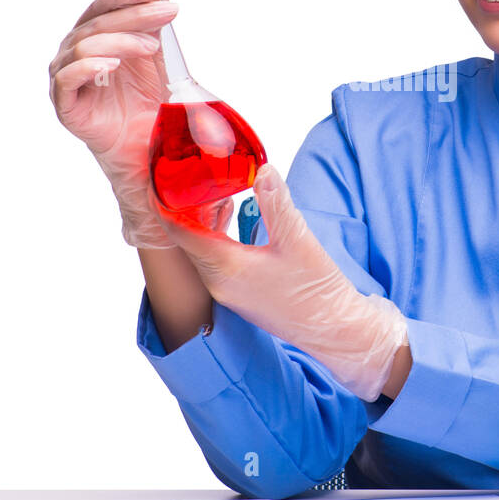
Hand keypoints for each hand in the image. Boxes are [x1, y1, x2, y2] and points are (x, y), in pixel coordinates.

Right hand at [49, 0, 228, 246]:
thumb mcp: (156, 54)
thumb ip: (154, 18)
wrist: (147, 149)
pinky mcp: (66, 106)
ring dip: (121, 40)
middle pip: (97, 23)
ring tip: (152, 47)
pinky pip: (67, 79)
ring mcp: (67, 79)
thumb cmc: (145, 101)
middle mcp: (75, 53)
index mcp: (95, 37)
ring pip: (84, 45)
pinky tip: (111, 65)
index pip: (103, 6)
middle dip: (134, 14)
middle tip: (167, 13)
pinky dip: (88, 67)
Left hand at [149, 162, 408, 401]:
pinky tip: (227, 218)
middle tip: (187, 176)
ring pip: (200, 250)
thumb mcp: (298, 238)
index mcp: (225, 268)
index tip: (164, 178)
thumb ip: (276, 201)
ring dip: (201, 222)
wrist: (334, 329)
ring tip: (207, 191)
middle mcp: (218, 282)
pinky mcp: (239, 295)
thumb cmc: (316, 290)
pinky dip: (214, 237)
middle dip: (184, 208)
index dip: (168, 202)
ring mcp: (227, 291)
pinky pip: (213, 260)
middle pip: (186, 240)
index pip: (180, 231)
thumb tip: (262, 170)